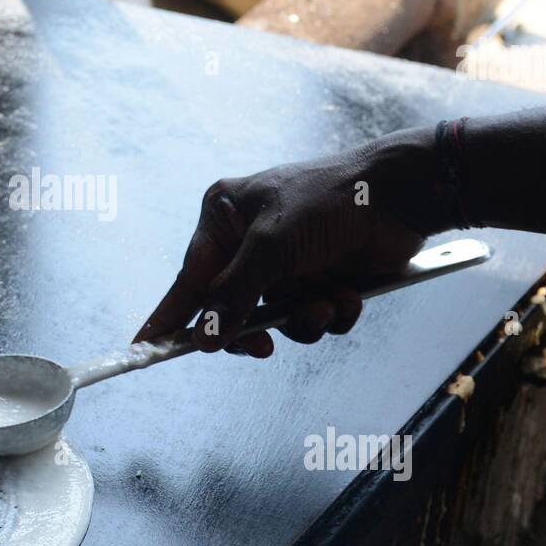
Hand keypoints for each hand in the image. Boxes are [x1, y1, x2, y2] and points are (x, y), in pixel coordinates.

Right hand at [132, 130, 442, 353]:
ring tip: (327, 300)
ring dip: (304, 319)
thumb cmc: (330, 200)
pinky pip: (313, 318)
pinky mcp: (322, 279)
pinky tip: (349, 293)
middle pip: (231, 310)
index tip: (142, 350)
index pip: (188, 280)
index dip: (169, 319)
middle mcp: (250, 242)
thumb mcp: (273, 245)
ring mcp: (288, 264)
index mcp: (225, 218)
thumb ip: (234, 294)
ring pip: (277, 320)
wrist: (403, 194)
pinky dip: (333, 313)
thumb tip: (203, 339)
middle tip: (262, 346)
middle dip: (254, 327)